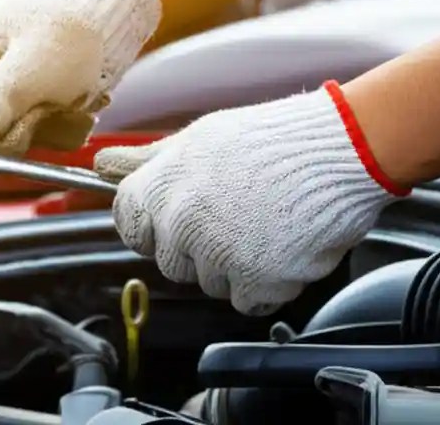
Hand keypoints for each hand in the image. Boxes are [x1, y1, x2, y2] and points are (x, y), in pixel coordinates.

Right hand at [0, 0, 160, 153]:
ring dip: (43, 132)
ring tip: (72, 103)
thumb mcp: (35, 64)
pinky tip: (80, 104)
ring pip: (6, 141)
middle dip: (10, 140)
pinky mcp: (27, 101)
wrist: (116, 2)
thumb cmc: (70, 21)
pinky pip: (35, 134)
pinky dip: (60, 127)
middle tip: (42, 116)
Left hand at [95, 83, 405, 314]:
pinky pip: (246, 300)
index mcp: (159, 189)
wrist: (339, 150)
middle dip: (197, 246)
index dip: (152, 223)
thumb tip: (101, 165)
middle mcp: (181, 225)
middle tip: (234, 213)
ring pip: (210, 283)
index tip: (176, 217)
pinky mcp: (257, 282)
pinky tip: (281, 244)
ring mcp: (218, 257)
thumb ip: (145, 161)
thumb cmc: (269, 140)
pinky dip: (265, 283)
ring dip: (234, 265)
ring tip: (264, 222)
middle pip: (171, 260)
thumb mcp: (197, 139)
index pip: (129, 225)